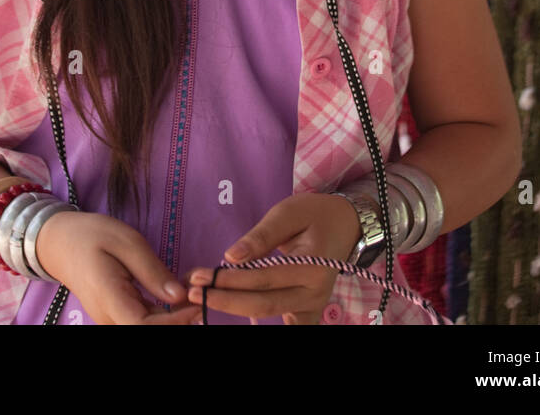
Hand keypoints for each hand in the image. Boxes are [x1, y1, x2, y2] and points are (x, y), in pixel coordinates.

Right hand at [35, 209, 200, 324]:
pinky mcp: (115, 315)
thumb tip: (179, 297)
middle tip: (202, 301)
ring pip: (145, 329)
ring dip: (172, 320)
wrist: (60, 242)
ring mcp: (111, 319)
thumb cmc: (92, 235)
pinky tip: (178, 298)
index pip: (144, 326)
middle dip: (178, 323)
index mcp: (109, 298)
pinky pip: (141, 321)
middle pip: (147, 332)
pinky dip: (162, 314)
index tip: (197, 305)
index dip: (174, 323)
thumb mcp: (127, 242)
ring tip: (193, 297)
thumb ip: (152, 271)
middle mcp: (108, 317)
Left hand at [182, 192, 361, 325]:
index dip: (229, 279)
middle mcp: (316, 292)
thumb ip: (261, 236)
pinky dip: (262, 321)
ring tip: (206, 300)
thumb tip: (231, 256)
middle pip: (264, 303)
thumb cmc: (314, 214)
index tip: (199, 276)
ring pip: (270, 314)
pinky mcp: (310, 311)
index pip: (263, 278)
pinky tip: (239, 315)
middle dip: (225, 299)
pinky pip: (288, 325)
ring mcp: (315, 306)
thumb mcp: (287, 213)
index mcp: (313, 265)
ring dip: (236, 309)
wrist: (345, 224)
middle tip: (194, 292)